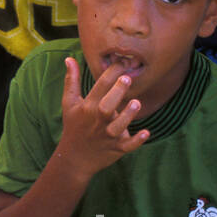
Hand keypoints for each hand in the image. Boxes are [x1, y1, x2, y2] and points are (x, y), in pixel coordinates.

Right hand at [57, 58, 149, 185]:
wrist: (74, 158)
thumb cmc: (73, 126)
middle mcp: (97, 120)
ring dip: (127, 115)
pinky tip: (146, 133)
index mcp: (87, 107)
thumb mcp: (69, 103)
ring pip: (118, 126)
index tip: (121, 62)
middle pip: (106, 106)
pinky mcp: (116, 148)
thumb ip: (72, 80)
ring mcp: (107, 136)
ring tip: (136, 102)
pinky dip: (136, 141)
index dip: (110, 73)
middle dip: (117, 92)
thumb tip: (70, 59)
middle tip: (127, 78)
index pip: (99, 87)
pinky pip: (127, 146)